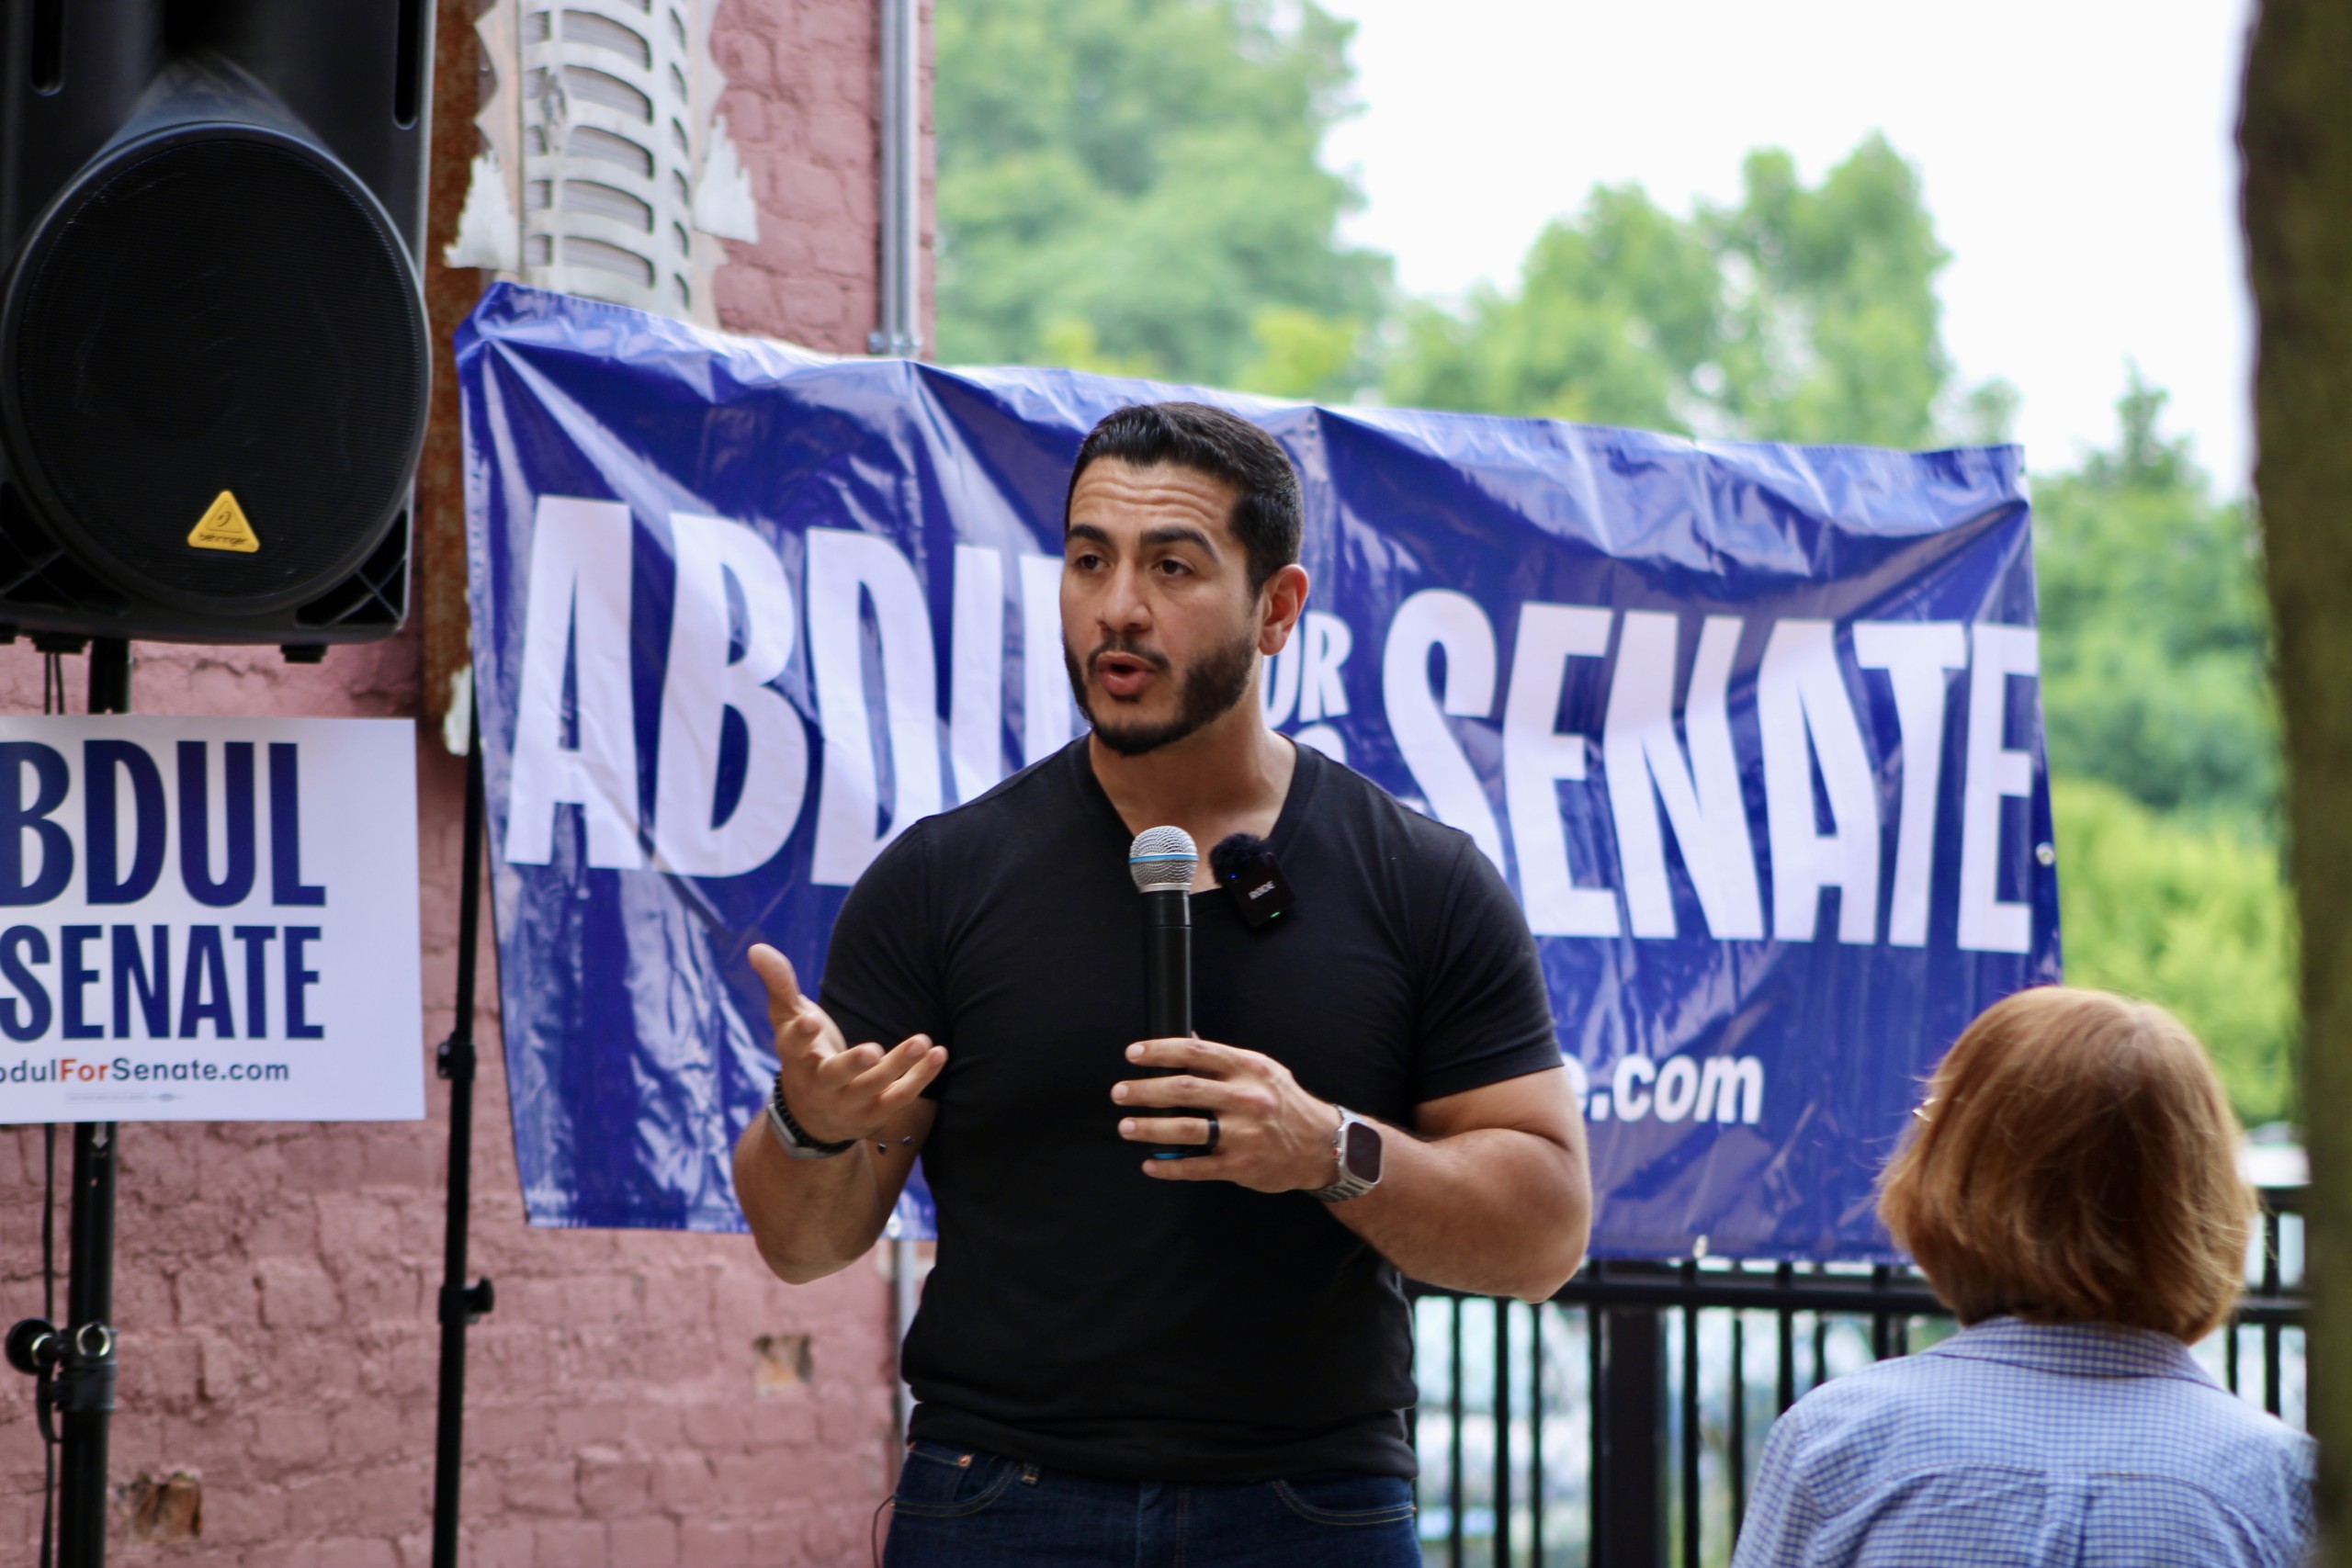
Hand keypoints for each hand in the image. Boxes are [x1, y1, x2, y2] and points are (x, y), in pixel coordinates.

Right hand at [750, 943, 943, 1144]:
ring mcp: (849, 1102)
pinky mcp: (874, 1112)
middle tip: (872, 1050)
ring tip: (923, 1041)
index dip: (801, 1034)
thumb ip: (779, 983)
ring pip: (874, 1087)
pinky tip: (939, 1054)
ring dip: (899, 1065)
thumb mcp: (788, 1019)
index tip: (809, 1019)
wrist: (812, 1116)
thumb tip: (756, 947)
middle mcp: (821, 1083)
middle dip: (853, 1064)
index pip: (793, 1046)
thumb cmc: (803, 1053)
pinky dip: (921, 1077)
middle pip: (836, 1075)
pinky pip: (900, 1097)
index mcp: (796, 1057)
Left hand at [1111, 1037, 1340, 1191]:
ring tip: (1127, 1127)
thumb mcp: (1263, 1072)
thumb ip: (1223, 1061)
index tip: (1133, 1054)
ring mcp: (1244, 1134)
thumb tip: (1184, 1042)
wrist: (1322, 1147)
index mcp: (1249, 1069)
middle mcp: (1246, 1099)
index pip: (1196, 1053)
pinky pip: (1197, 1167)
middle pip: (1184, 1091)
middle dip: (1145, 1091)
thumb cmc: (1285, 1105)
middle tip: (1120, 1092)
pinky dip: (1169, 1166)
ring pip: (1186, 1130)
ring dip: (1150, 1129)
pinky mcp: (1242, 1165)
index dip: (1160, 1051)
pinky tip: (1151, 1164)